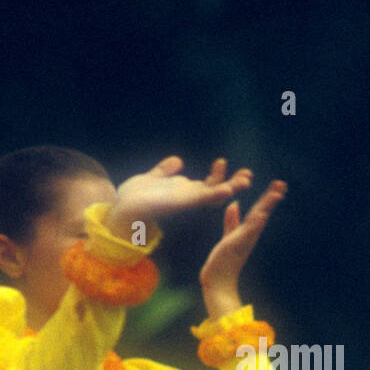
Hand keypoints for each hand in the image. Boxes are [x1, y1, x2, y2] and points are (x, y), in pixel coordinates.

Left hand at [107, 157, 252, 241]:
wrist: (121, 208)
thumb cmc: (134, 197)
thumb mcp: (152, 178)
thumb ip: (165, 171)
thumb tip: (178, 162)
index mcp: (182, 193)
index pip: (207, 185)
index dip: (218, 176)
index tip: (223, 162)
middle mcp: (187, 198)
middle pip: (216, 191)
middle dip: (233, 183)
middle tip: (248, 175)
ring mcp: (185, 201)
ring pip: (213, 195)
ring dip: (230, 188)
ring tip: (244, 182)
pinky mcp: (180, 203)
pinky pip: (201, 199)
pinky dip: (215, 195)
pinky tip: (226, 191)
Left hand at [199, 179, 286, 318]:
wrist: (218, 282)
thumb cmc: (222, 262)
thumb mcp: (228, 237)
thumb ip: (232, 221)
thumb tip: (234, 204)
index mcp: (247, 231)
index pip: (259, 210)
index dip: (267, 197)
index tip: (277, 184)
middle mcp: (249, 235)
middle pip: (262, 212)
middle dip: (271, 198)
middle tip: (282, 184)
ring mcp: (244, 240)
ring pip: (258, 220)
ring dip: (267, 206)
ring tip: (276, 193)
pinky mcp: (236, 245)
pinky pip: (247, 231)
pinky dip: (255, 223)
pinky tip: (261, 214)